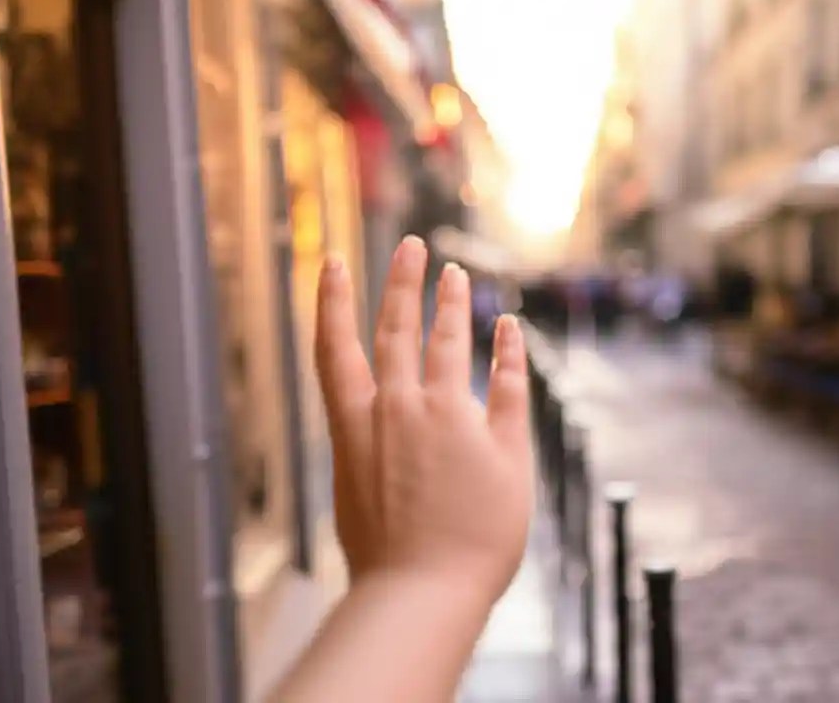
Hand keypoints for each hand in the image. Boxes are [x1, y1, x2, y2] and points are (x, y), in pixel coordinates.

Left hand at [315, 236, 533, 601]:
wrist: (419, 590)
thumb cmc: (478, 536)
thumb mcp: (512, 462)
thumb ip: (507, 392)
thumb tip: (508, 334)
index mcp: (446, 407)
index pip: (449, 337)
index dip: (455, 303)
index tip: (456, 274)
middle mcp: (398, 405)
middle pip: (398, 327)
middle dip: (406, 282)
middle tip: (410, 247)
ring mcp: (362, 425)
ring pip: (348, 345)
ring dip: (343, 300)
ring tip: (337, 264)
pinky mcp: (341, 448)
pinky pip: (328, 382)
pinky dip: (326, 346)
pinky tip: (328, 332)